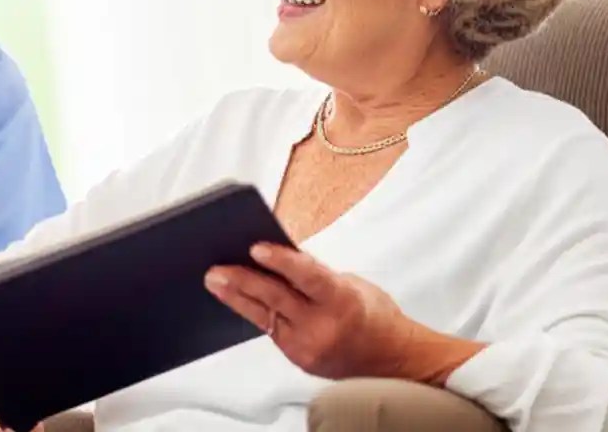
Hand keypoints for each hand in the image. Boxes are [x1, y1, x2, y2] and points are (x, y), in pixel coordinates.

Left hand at [205, 244, 416, 379]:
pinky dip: (253, 312)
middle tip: (216, 268)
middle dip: (243, 281)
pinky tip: (235, 298)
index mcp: (342, 300)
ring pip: (265, 316)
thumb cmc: (374, 315)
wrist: (393, 359)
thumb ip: (314, 274)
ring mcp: (309, 346)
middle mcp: (324, 325)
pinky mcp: (299, 358)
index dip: (280, 260)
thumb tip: (277, 257)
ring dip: (236, 297)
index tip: (255, 247)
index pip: (307, 276)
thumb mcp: (350, 285)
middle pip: (276, 299)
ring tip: (214, 281)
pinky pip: (270, 330)